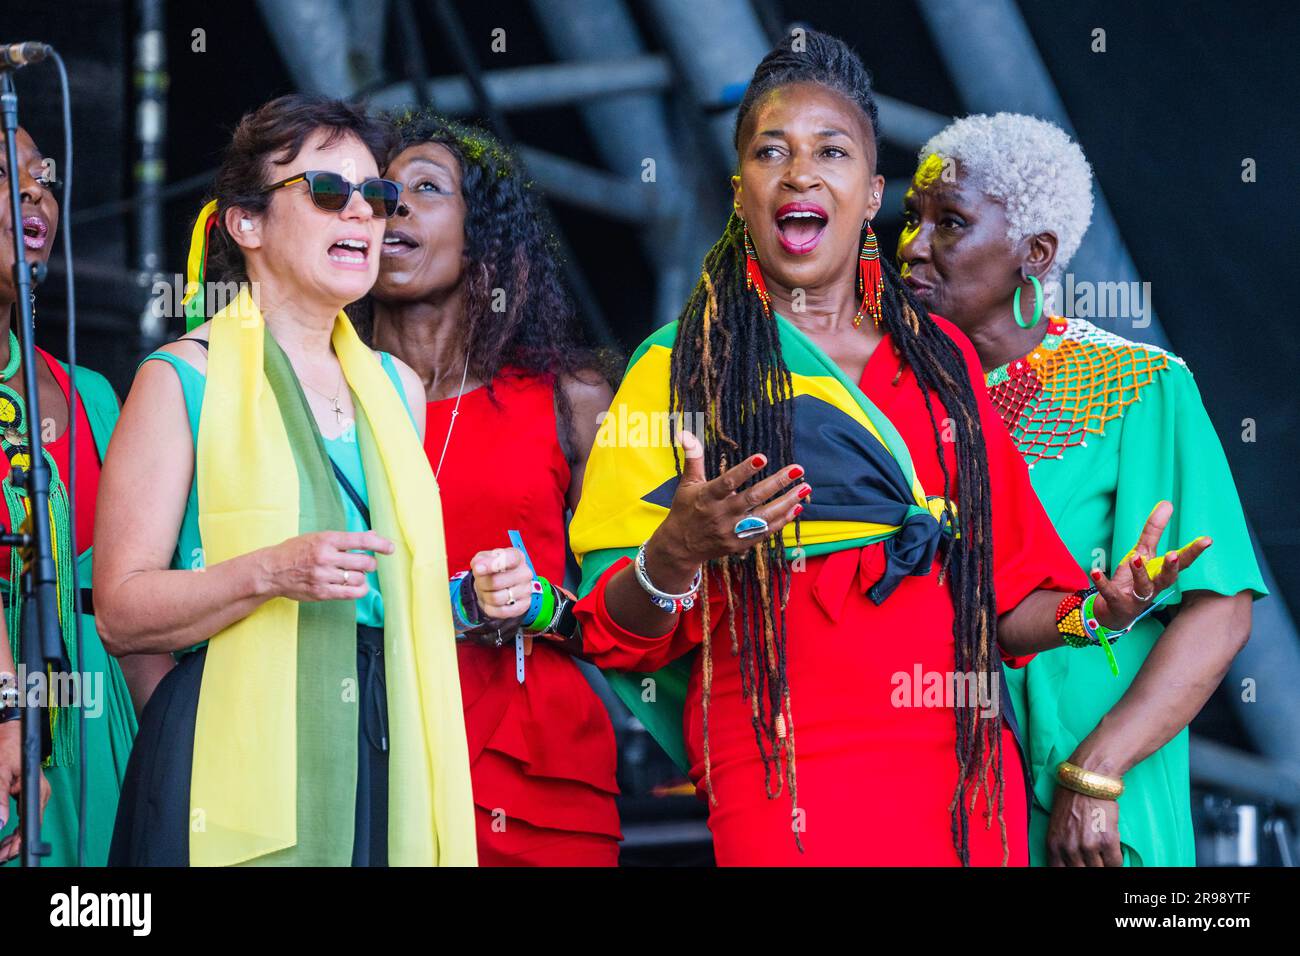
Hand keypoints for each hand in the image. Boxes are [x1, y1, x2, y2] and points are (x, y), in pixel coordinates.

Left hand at [0, 722, 51, 862]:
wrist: (13, 733)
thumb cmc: (9, 748)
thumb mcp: (1, 772)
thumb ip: (0, 797)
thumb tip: (0, 823)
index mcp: (37, 790)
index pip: (30, 824)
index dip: (18, 842)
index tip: (6, 853)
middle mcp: (39, 796)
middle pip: (29, 827)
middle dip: (13, 845)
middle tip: (0, 855)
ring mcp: (33, 796)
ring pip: (25, 825)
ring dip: (12, 840)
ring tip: (2, 850)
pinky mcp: (26, 795)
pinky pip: (22, 818)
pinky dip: (13, 830)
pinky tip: (5, 839)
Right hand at [265, 531, 394, 602]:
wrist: (272, 570)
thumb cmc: (296, 551)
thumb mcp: (318, 537)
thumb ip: (345, 539)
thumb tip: (373, 534)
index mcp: (326, 540)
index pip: (360, 540)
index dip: (380, 544)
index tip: (390, 548)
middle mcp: (326, 557)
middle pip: (364, 562)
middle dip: (371, 563)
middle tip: (368, 563)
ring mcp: (323, 576)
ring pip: (358, 578)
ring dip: (363, 577)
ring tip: (356, 574)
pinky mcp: (321, 592)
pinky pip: (350, 594)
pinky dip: (360, 590)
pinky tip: (359, 587)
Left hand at [469, 547, 534, 623]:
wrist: (498, 585)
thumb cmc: (491, 570)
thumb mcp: (483, 559)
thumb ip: (481, 561)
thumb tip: (479, 567)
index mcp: (517, 557)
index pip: (508, 560)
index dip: (491, 565)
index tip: (478, 569)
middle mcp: (525, 573)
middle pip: (496, 582)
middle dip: (482, 584)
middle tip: (481, 582)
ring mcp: (526, 590)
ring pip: (496, 598)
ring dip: (485, 596)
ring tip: (487, 591)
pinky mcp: (524, 606)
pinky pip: (502, 611)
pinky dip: (491, 608)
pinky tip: (491, 602)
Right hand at [646, 430, 808, 585]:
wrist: (681, 546)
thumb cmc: (685, 509)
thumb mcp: (687, 483)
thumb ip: (693, 457)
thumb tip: (686, 433)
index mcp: (708, 497)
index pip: (728, 482)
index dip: (744, 470)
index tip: (763, 457)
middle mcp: (721, 514)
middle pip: (753, 498)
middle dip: (777, 483)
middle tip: (798, 469)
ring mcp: (731, 531)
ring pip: (764, 517)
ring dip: (786, 502)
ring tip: (805, 487)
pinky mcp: (739, 543)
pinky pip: (764, 532)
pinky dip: (781, 521)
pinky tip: (796, 507)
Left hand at [1046, 786, 1122, 865]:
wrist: (1088, 778)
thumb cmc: (1071, 797)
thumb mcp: (1057, 823)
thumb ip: (1061, 844)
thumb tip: (1069, 861)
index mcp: (1053, 844)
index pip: (1059, 871)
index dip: (1072, 870)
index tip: (1081, 865)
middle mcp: (1069, 848)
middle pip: (1081, 871)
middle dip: (1089, 866)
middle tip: (1094, 860)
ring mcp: (1089, 846)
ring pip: (1099, 869)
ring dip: (1103, 863)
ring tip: (1103, 855)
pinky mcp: (1108, 841)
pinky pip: (1115, 863)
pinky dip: (1116, 861)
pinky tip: (1113, 852)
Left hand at [1090, 500, 1211, 630]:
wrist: (1115, 611)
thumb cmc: (1134, 579)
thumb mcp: (1143, 552)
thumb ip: (1154, 531)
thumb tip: (1167, 503)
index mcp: (1161, 573)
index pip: (1182, 562)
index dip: (1194, 552)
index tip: (1207, 540)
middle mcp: (1154, 586)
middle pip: (1167, 578)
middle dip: (1171, 567)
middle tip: (1174, 555)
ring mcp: (1136, 596)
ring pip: (1142, 586)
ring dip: (1140, 573)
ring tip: (1135, 558)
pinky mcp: (1117, 602)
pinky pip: (1110, 593)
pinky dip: (1103, 583)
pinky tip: (1096, 571)